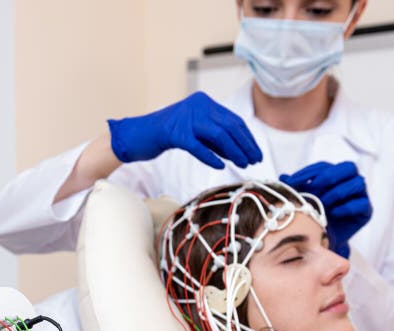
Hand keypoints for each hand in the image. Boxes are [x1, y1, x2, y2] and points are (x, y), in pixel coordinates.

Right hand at [107, 92, 262, 168]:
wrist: (137, 134)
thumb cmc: (167, 136)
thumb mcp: (196, 133)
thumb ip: (214, 138)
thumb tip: (238, 151)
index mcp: (204, 102)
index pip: (232, 120)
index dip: (247, 137)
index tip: (256, 152)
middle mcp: (197, 106)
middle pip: (228, 126)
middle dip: (244, 145)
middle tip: (254, 160)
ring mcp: (185, 118)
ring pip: (217, 134)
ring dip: (233, 151)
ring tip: (242, 164)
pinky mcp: (174, 133)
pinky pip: (198, 146)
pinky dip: (210, 157)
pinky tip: (220, 166)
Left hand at [280, 161, 372, 257]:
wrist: (321, 242)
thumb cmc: (312, 218)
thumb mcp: (300, 202)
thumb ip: (294, 189)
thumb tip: (283, 177)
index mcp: (334, 175)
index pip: (324, 166)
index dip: (309, 172)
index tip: (293, 182)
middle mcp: (350, 181)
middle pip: (348, 167)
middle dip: (330, 176)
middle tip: (315, 187)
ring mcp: (360, 195)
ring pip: (357, 183)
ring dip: (337, 192)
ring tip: (323, 203)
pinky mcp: (366, 211)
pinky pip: (362, 204)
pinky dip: (347, 207)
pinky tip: (333, 213)